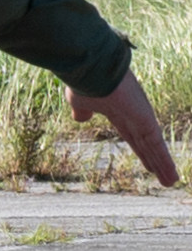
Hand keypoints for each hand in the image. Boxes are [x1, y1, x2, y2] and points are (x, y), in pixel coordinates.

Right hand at [67, 69, 178, 186]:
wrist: (90, 70)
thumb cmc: (83, 82)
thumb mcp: (79, 100)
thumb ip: (82, 110)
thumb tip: (79, 118)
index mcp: (117, 111)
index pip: (132, 136)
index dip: (140, 149)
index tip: (147, 162)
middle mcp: (133, 115)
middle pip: (146, 144)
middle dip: (154, 160)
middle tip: (164, 176)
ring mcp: (141, 117)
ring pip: (154, 147)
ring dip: (163, 165)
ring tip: (171, 181)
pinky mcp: (146, 121)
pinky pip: (157, 145)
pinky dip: (164, 161)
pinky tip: (171, 175)